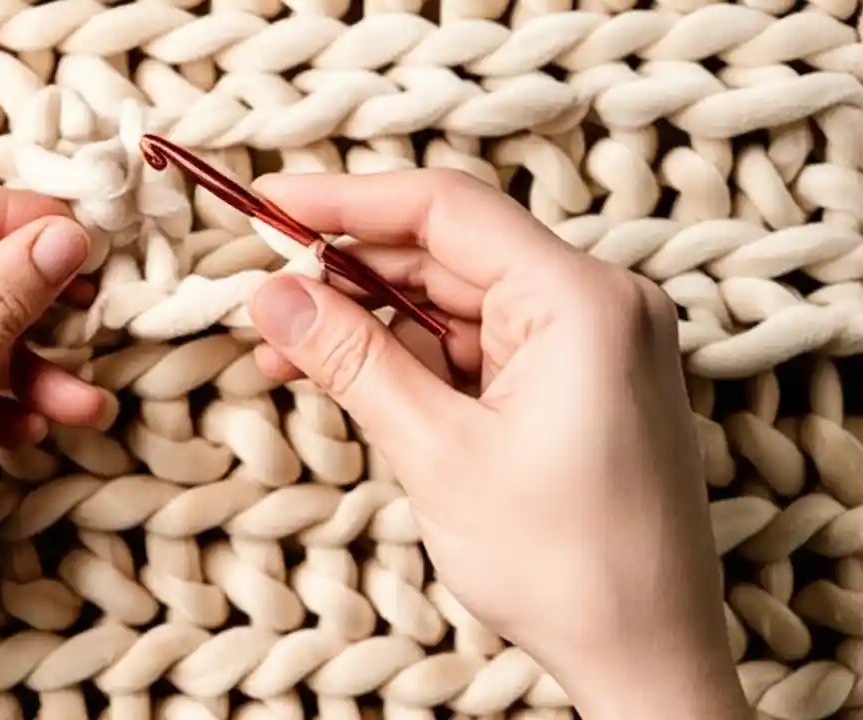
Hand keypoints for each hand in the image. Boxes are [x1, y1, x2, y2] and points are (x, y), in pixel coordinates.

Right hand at [244, 170, 749, 719]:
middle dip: (349, 277)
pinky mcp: (575, 384)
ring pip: (455, 305)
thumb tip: (272, 297)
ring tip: (288, 355)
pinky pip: (477, 349)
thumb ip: (352, 360)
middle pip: (447, 255)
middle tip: (266, 297)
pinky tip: (350, 379)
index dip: (347, 201)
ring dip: (373, 327)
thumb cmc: (566, 565)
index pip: (446, 211)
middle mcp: (596, 306)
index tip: (270, 203)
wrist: (644, 657)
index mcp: (581, 302)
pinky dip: (413, 363)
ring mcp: (590, 346)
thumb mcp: (437, 454)